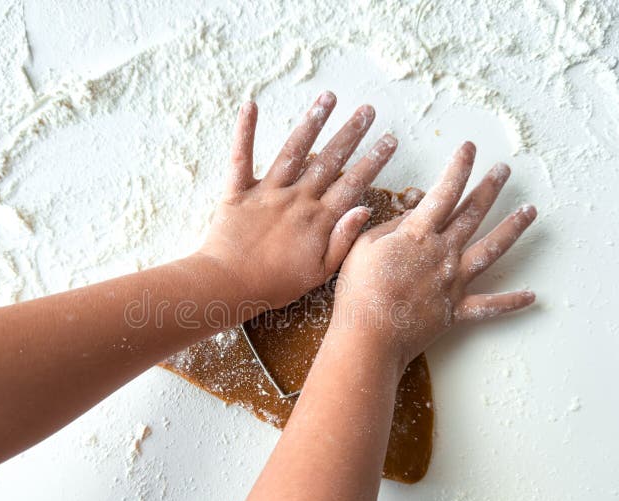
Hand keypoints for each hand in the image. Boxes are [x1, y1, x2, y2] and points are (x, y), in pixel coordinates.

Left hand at [196, 91, 397, 308]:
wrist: (229, 286)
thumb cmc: (275, 285)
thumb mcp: (319, 272)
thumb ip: (343, 240)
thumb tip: (365, 209)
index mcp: (318, 220)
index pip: (352, 183)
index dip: (373, 160)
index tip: (389, 139)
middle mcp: (296, 199)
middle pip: (328, 160)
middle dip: (350, 133)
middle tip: (367, 109)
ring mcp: (267, 193)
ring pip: (293, 151)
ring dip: (312, 121)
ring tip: (328, 97)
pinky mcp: (238, 192)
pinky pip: (241, 156)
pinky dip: (246, 130)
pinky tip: (251, 104)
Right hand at [332, 141, 536, 366]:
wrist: (370, 335)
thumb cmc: (358, 291)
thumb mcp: (362, 247)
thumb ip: (388, 228)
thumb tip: (408, 216)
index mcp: (418, 235)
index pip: (444, 192)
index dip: (458, 167)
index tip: (469, 148)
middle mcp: (443, 253)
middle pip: (472, 214)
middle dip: (490, 189)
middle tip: (504, 170)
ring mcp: (453, 282)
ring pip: (490, 250)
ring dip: (512, 229)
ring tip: (530, 211)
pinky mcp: (456, 309)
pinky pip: (488, 306)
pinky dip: (510, 302)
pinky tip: (531, 296)